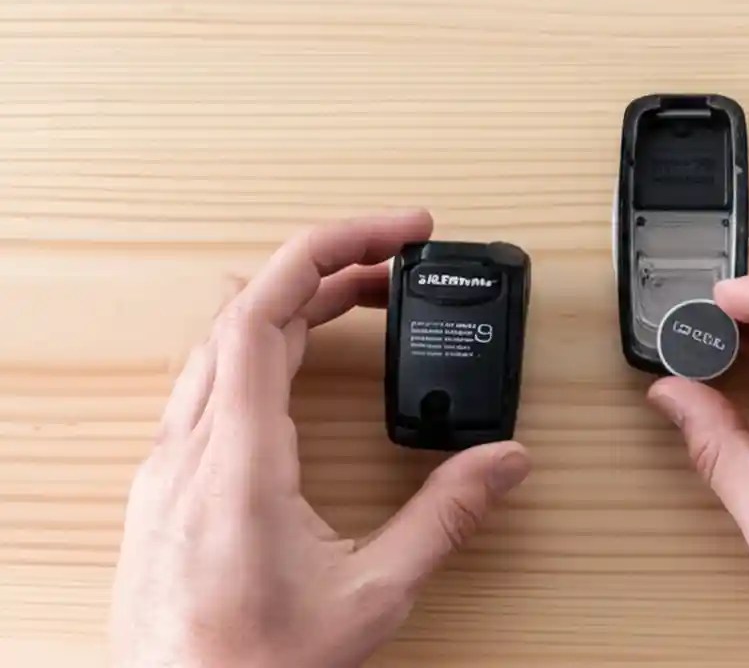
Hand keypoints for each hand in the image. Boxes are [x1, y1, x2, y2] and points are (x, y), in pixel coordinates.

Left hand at [110, 213, 531, 667]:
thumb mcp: (371, 596)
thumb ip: (445, 518)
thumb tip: (502, 461)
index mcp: (237, 460)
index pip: (269, 308)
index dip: (336, 246)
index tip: (398, 231)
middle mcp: (189, 448)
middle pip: (251, 310)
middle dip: (332, 267)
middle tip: (400, 262)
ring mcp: (168, 463)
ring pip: (225, 340)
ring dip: (296, 303)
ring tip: (363, 297)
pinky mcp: (166, 482)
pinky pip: (210, 378)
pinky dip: (266, 344)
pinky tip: (304, 362)